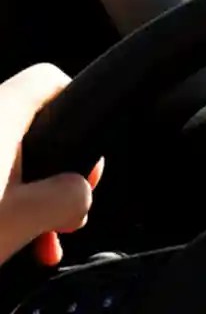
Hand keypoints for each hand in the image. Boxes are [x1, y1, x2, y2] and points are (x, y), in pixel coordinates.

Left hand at [0, 64, 102, 266]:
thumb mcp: (30, 216)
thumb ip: (73, 195)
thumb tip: (79, 194)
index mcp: (2, 112)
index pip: (51, 78)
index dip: (79, 106)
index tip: (86, 147)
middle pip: (34, 127)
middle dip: (56, 172)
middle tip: (62, 207)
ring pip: (9, 159)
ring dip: (30, 196)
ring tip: (38, 237)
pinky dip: (3, 200)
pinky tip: (12, 238)